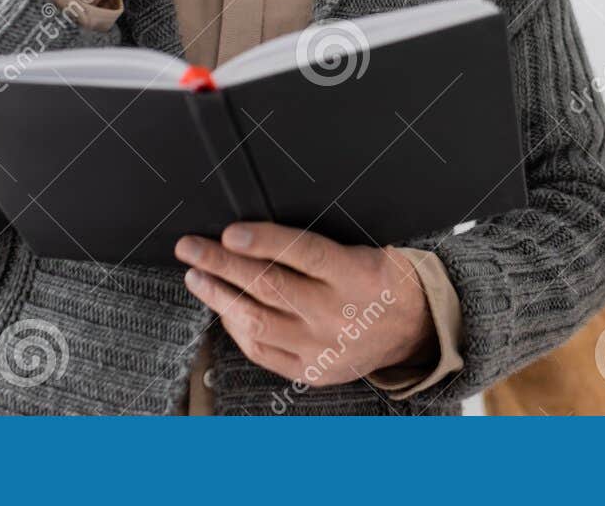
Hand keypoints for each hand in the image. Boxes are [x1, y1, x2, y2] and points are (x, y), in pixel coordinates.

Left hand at [176, 223, 436, 386]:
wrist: (414, 330)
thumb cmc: (383, 280)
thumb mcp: (365, 249)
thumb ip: (316, 246)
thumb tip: (255, 234)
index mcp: (355, 275)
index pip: (302, 253)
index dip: (264, 241)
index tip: (229, 232)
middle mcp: (335, 313)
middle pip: (268, 286)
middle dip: (221, 264)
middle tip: (190, 246)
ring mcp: (321, 347)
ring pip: (257, 321)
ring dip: (219, 296)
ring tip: (196, 275)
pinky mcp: (311, 371)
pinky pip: (262, 350)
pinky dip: (237, 328)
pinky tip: (223, 308)